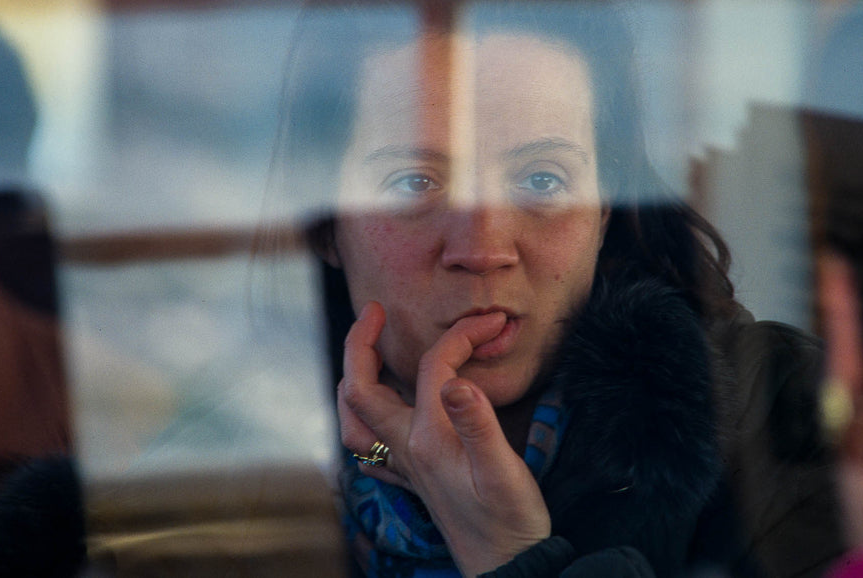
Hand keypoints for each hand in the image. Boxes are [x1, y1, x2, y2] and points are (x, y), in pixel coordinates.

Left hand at [338, 301, 550, 576]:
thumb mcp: (502, 469)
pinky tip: (377, 415)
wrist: (507, 567)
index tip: (490, 322)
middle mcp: (407, 449)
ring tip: (365, 352)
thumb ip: (477, 423)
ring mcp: (406, 466)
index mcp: (428, 438)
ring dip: (352, 380)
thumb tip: (454, 380)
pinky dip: (364, 421)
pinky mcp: (414, 480)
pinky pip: (371, 447)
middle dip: (360, 344)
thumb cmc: (509, 520)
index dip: (460, 337)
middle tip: (375, 311)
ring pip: (355, 419)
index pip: (433, 367)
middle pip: (362, 390)